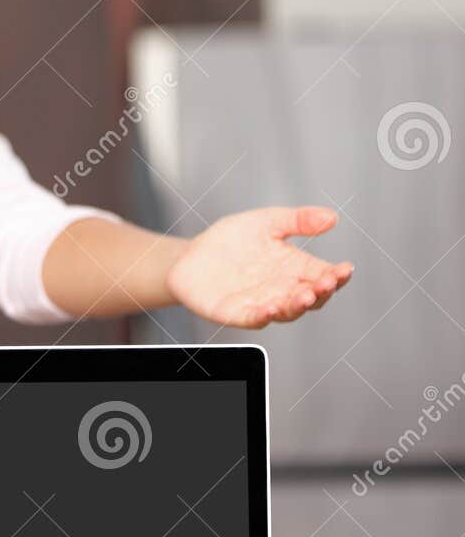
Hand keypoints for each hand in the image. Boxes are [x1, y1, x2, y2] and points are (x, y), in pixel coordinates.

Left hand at [167, 207, 353, 327]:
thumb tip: (332, 217)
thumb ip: (298, 220)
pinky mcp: (234, 313)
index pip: (324, 276)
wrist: (191, 254)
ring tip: (303, 296)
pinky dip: (262, 316)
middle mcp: (283, 290)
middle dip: (321, 292)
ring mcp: (260, 303)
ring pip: (286, 312)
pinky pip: (252, 319)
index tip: (345, 269)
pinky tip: (269, 309)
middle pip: (311, 298)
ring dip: (296, 305)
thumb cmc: (232, 239)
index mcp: (296, 268)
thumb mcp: (267, 221)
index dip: (337, 276)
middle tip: (325, 283)